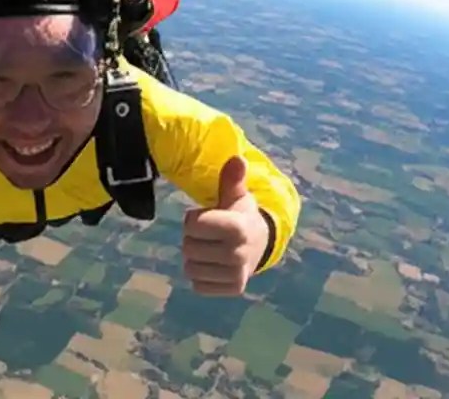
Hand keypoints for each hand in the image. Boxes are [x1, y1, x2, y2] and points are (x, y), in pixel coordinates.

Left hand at [182, 156, 270, 296]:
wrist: (260, 244)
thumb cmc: (240, 215)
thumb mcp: (236, 196)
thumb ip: (232, 179)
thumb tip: (236, 158)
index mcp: (237, 228)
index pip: (192, 225)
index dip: (193, 220)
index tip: (206, 217)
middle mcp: (238, 254)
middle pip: (188, 248)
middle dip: (193, 239)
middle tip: (208, 235)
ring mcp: (236, 274)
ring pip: (190, 268)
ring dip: (195, 259)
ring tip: (210, 250)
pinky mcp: (233, 289)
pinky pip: (198, 285)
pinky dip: (201, 276)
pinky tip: (214, 266)